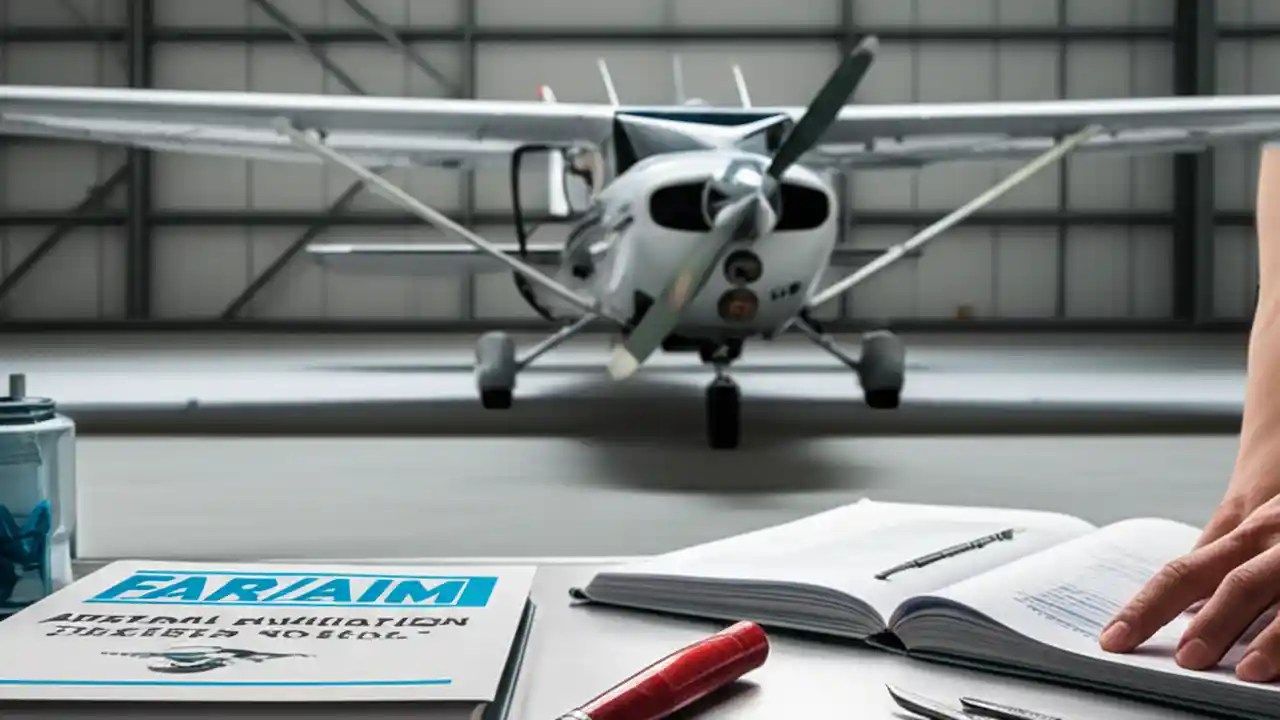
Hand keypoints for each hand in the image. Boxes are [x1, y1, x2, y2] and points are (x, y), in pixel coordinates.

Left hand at [1099, 495, 1279, 681]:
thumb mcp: (1252, 515)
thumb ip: (1219, 549)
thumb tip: (1182, 597)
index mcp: (1244, 534)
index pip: (1183, 573)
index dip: (1147, 608)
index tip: (1114, 639)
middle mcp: (1277, 540)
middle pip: (1239, 582)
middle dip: (1214, 623)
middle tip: (1186, 659)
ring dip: (1273, 636)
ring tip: (1247, 670)